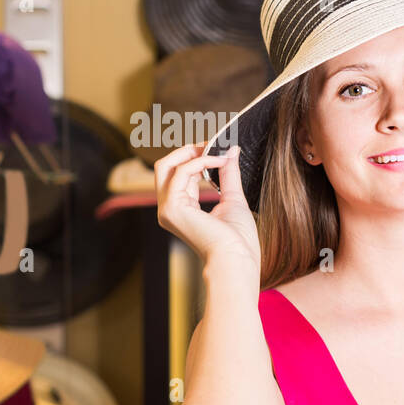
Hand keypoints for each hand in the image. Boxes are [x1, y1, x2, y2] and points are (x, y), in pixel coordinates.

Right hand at [154, 142, 260, 270]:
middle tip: (213, 144)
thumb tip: (230, 150)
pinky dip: (201, 162)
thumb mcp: (233, 198)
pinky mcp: (172, 208)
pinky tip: (219, 161)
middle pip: (165, 166)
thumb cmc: (238, 240)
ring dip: (195, 153)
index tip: (218, 148)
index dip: (197, 157)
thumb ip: (228, 174)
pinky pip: (181, 173)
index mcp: (182, 208)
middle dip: (188, 151)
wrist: (238, 259)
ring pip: (167, 165)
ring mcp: (167, 209)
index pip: (179, 174)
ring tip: (218, 152)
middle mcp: (169, 209)